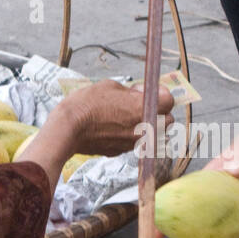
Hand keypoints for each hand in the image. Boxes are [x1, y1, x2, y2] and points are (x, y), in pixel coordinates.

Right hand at [55, 79, 174, 156]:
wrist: (68, 129)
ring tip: (129, 116)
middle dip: (160, 112)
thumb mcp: (111, 86)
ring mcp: (134, 142)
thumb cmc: (87, 103)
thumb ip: (131, 91)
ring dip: (148, 125)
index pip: (169, 100)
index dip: (160, 93)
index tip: (149, 90)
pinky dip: (131, 135)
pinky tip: (115, 127)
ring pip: (154, 134)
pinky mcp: (122, 151)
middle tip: (142, 104)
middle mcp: (144, 128)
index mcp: (144, 108)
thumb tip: (139, 95)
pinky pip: (135, 142)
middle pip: (168, 121)